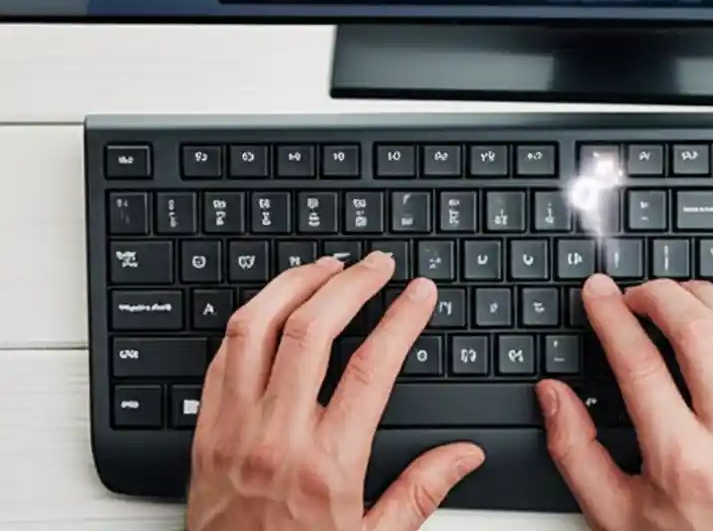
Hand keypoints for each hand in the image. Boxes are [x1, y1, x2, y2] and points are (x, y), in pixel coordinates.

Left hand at [186, 252, 484, 529]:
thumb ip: (421, 491)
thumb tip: (464, 455)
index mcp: (327, 465)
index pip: (369, 368)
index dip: (400, 319)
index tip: (419, 293)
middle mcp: (276, 438)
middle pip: (309, 332)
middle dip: (349, 284)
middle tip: (376, 264)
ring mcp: (233, 430)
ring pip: (254, 329)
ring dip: (292, 287)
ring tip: (325, 268)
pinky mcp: (205, 433)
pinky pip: (221, 358)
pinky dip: (250, 321)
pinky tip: (274, 309)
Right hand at [536, 275, 712, 530]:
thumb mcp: (616, 515)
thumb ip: (575, 452)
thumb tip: (553, 395)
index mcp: (682, 460)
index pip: (640, 363)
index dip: (612, 316)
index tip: (598, 294)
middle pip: (697, 331)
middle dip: (659, 295)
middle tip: (635, 292)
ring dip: (705, 298)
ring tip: (677, 298)